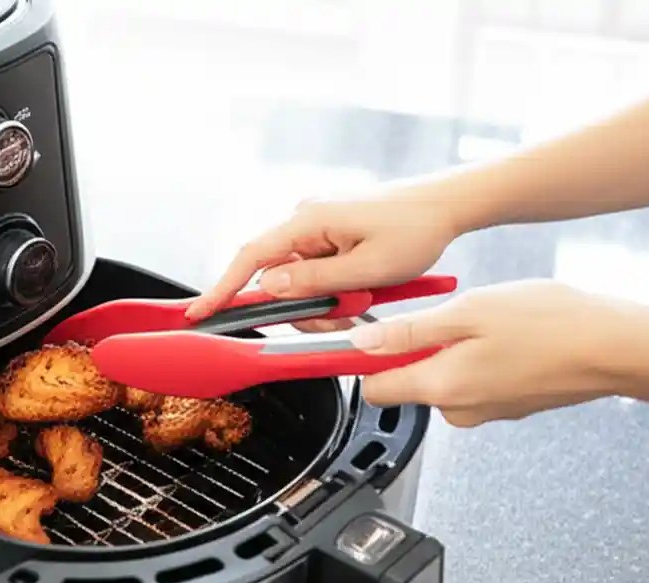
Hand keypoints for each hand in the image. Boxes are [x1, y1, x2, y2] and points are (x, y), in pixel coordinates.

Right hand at [186, 182, 461, 321]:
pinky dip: (336, 288)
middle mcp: (306, 220)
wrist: (448, 205)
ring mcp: (319, 227)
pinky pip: (318, 270)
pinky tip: (364, 288)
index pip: (251, 258)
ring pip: (300, 279)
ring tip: (367, 294)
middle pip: (278, 276)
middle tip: (344, 312)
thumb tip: (270, 288)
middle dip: (304, 305)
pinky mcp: (332, 234)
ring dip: (327, 298)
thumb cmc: (415, 229)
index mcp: (309, 221)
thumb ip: (315, 281)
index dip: (223, 288)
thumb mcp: (368, 268)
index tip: (200, 311)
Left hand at [350, 280, 625, 426]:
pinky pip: (472, 380)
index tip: (365, 337)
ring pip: (442, 378)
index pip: (375, 390)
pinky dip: (477, 357)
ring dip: (451, 350)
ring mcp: (484, 411)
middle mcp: (459, 409)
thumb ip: (410, 332)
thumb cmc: (549, 323)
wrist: (615, 347)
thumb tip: (362, 346)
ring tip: (487, 324)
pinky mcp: (505, 405)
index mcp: (442, 388)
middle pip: (408, 382)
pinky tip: (506, 337)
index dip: (364, 362)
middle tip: (449, 315)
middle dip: (416, 348)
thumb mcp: (467, 312)